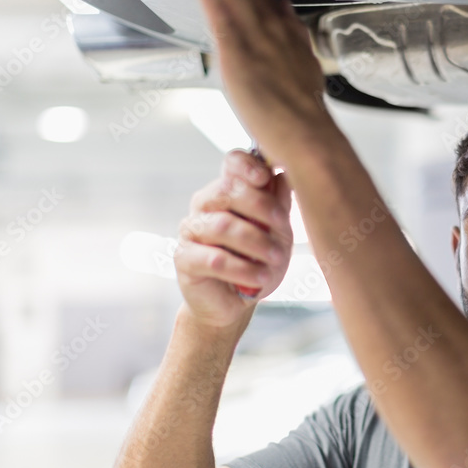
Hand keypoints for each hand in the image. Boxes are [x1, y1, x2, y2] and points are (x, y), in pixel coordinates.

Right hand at [174, 149, 293, 329]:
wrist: (236, 303)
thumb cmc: (257, 262)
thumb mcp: (278, 233)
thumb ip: (278, 204)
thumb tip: (281, 174)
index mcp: (229, 191)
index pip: (232, 163)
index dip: (247, 165)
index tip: (265, 177)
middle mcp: (205, 205)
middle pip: (227, 189)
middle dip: (260, 207)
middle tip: (283, 228)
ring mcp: (191, 230)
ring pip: (223, 225)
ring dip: (256, 242)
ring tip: (276, 259)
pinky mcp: (184, 258)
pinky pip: (214, 258)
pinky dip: (242, 268)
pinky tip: (259, 276)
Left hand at [192, 0, 335, 169]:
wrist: (305, 133)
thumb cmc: (304, 120)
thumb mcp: (308, 80)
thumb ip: (299, 54)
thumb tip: (292, 40)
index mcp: (296, 42)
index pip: (277, 8)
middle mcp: (278, 33)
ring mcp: (257, 38)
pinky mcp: (237, 48)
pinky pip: (219, 9)